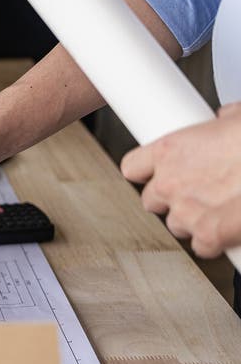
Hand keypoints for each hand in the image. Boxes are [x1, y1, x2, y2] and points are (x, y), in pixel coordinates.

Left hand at [121, 102, 240, 257]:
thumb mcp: (238, 118)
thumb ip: (221, 123)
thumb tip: (224, 118)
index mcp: (170, 150)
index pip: (133, 167)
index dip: (146, 171)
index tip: (155, 172)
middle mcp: (170, 182)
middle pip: (152, 199)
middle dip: (172, 197)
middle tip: (199, 190)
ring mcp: (185, 211)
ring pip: (175, 223)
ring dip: (192, 219)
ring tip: (220, 208)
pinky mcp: (207, 235)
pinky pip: (201, 245)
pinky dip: (214, 241)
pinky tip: (229, 229)